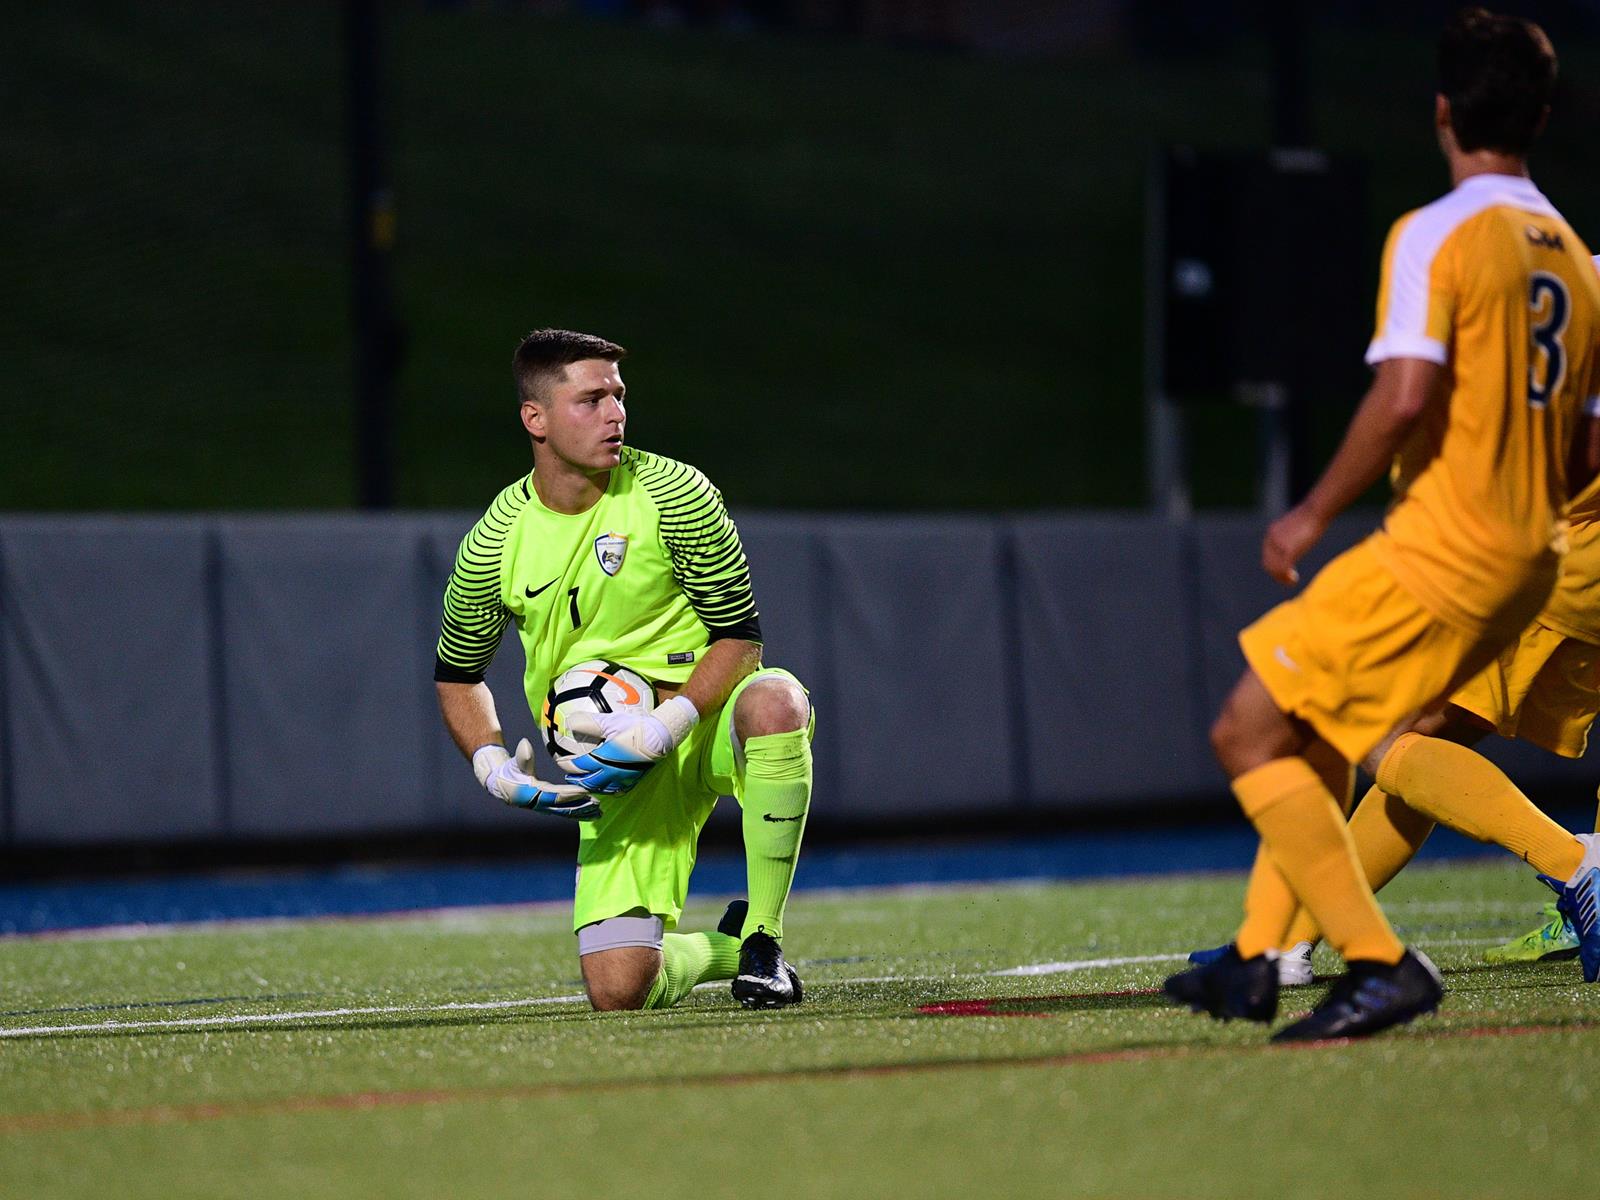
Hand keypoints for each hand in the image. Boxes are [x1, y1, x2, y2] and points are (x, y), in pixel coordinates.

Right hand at [473, 741, 601, 819]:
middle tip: (597, 804)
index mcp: (532, 793)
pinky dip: (578, 814)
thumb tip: (525, 745)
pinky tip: (592, 814)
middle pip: (563, 807)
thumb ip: (522, 756)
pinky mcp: (548, 807)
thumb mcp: (514, 762)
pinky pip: (565, 812)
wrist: (500, 784)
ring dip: (583, 813)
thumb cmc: (508, 771)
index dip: (570, 794)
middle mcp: (538, 803)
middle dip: (581, 806)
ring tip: (599, 812)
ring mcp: (543, 807)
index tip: (585, 792)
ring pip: (565, 812)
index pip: (554, 795)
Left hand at [560, 696, 698, 794]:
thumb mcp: (610, 721)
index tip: (561, 762)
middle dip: (576, 780)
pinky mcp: (634, 779)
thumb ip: (589, 723)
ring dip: (591, 786)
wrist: (661, 736)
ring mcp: (622, 779)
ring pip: (601, 788)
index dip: (567, 765)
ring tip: (586, 782)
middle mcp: (610, 773)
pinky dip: (609, 788)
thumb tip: (570, 721)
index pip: (578, 766)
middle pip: (587, 781)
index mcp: (601, 760)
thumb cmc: (635, 727)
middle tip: (569, 776)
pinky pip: (618, 789)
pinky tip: (609, 785)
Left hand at [1262, 504, 1327, 586]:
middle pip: (1268, 563)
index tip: (1286, 570)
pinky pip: (1282, 569)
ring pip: (1274, 569)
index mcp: (1272, 532)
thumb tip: (1297, 540)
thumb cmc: (1312, 516)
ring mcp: (1279, 545)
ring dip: (1281, 578)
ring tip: (1291, 581)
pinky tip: (1294, 580)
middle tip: (1289, 579)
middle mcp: (1271, 539)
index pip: (1267, 554)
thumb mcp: (1296, 525)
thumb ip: (1292, 534)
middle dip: (1277, 574)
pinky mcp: (1288, 550)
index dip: (1274, 565)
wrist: (1315, 510)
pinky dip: (1286, 578)